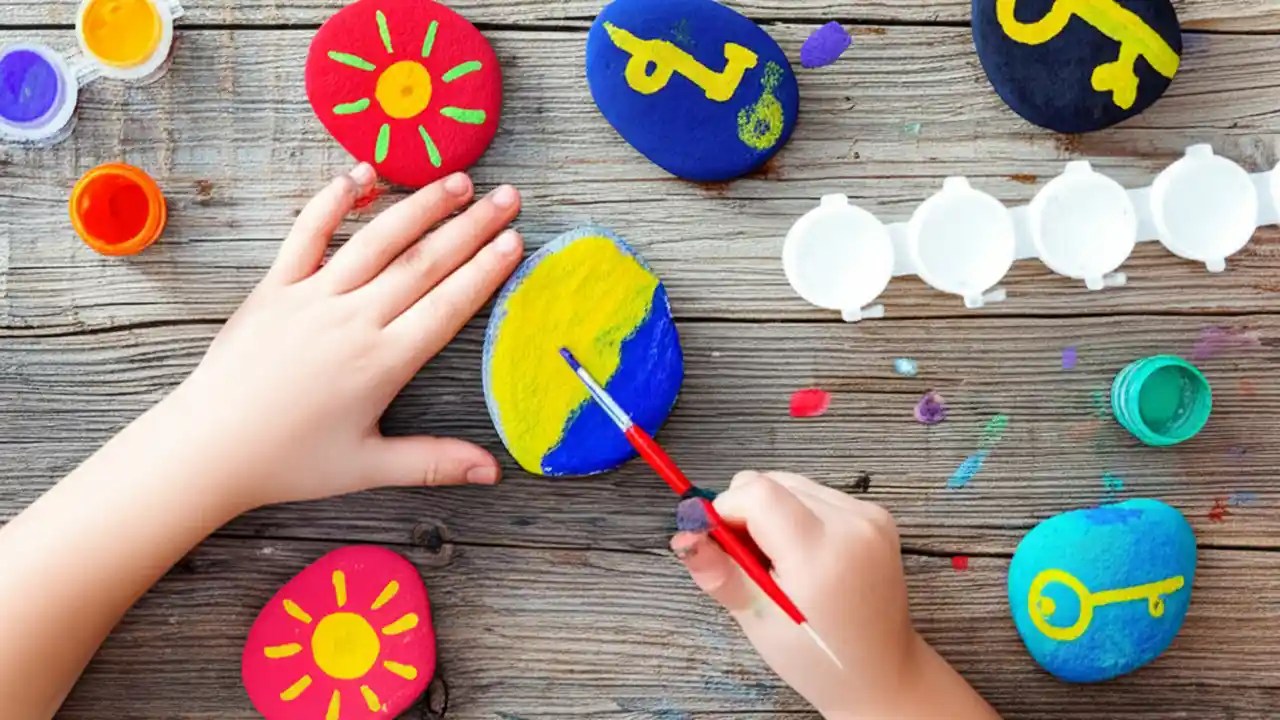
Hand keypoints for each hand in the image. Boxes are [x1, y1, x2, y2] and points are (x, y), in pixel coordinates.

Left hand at [164, 163, 523, 510]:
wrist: (208, 448)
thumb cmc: (289, 462)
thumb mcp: (368, 467)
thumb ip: (434, 462)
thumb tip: (493, 473)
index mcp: (382, 363)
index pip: (447, 306)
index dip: (485, 270)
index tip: (515, 241)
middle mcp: (352, 320)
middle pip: (423, 263)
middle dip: (470, 227)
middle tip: (507, 198)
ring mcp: (312, 297)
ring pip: (376, 240)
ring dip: (420, 205)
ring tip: (457, 181)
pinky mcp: (275, 288)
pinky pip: (307, 233)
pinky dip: (333, 199)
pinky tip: (363, 173)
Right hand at [672, 472, 997, 718]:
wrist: (881, 673)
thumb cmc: (816, 656)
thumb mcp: (758, 619)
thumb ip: (718, 571)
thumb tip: (683, 536)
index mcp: (820, 553)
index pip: (756, 492)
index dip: (727, 511)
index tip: (724, 546)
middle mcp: (851, 524)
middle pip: (773, 482)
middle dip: (748, 513)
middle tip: (753, 562)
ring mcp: (869, 516)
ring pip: (793, 483)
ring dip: (774, 513)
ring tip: (782, 562)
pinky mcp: (877, 515)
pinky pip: (819, 494)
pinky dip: (800, 515)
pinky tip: (806, 555)